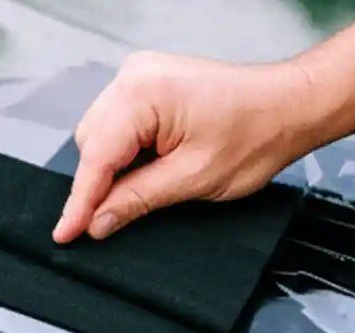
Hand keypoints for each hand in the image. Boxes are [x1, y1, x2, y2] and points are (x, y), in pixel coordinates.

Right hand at [52, 51, 329, 243]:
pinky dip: (126, 152)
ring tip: (145, 189)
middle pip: (91, 143)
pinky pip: (119, 124)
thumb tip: (97, 221)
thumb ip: (138, 199)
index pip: (96, 156)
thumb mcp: (193, 179)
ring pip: (101, 135)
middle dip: (97, 184)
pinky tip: (146, 169)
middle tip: (105, 224)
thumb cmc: (256, 133)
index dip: (80, 201)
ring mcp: (140, 76)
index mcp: (143, 93)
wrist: (289, 106)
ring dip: (113, 168)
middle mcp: (134, 76)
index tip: (65, 234)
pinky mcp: (149, 84)